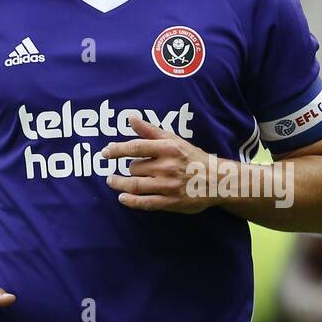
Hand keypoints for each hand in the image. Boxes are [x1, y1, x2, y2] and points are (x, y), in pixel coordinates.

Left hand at [100, 114, 215, 213]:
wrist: (217, 180)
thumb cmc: (192, 157)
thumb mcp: (174, 140)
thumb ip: (150, 130)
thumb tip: (130, 118)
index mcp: (168, 148)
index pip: (136, 147)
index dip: (117, 150)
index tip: (105, 152)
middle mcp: (168, 167)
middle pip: (134, 167)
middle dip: (127, 168)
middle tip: (126, 169)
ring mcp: (169, 186)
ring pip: (135, 185)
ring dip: (120, 184)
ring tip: (112, 181)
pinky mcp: (171, 202)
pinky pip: (145, 203)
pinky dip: (130, 201)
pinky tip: (122, 198)